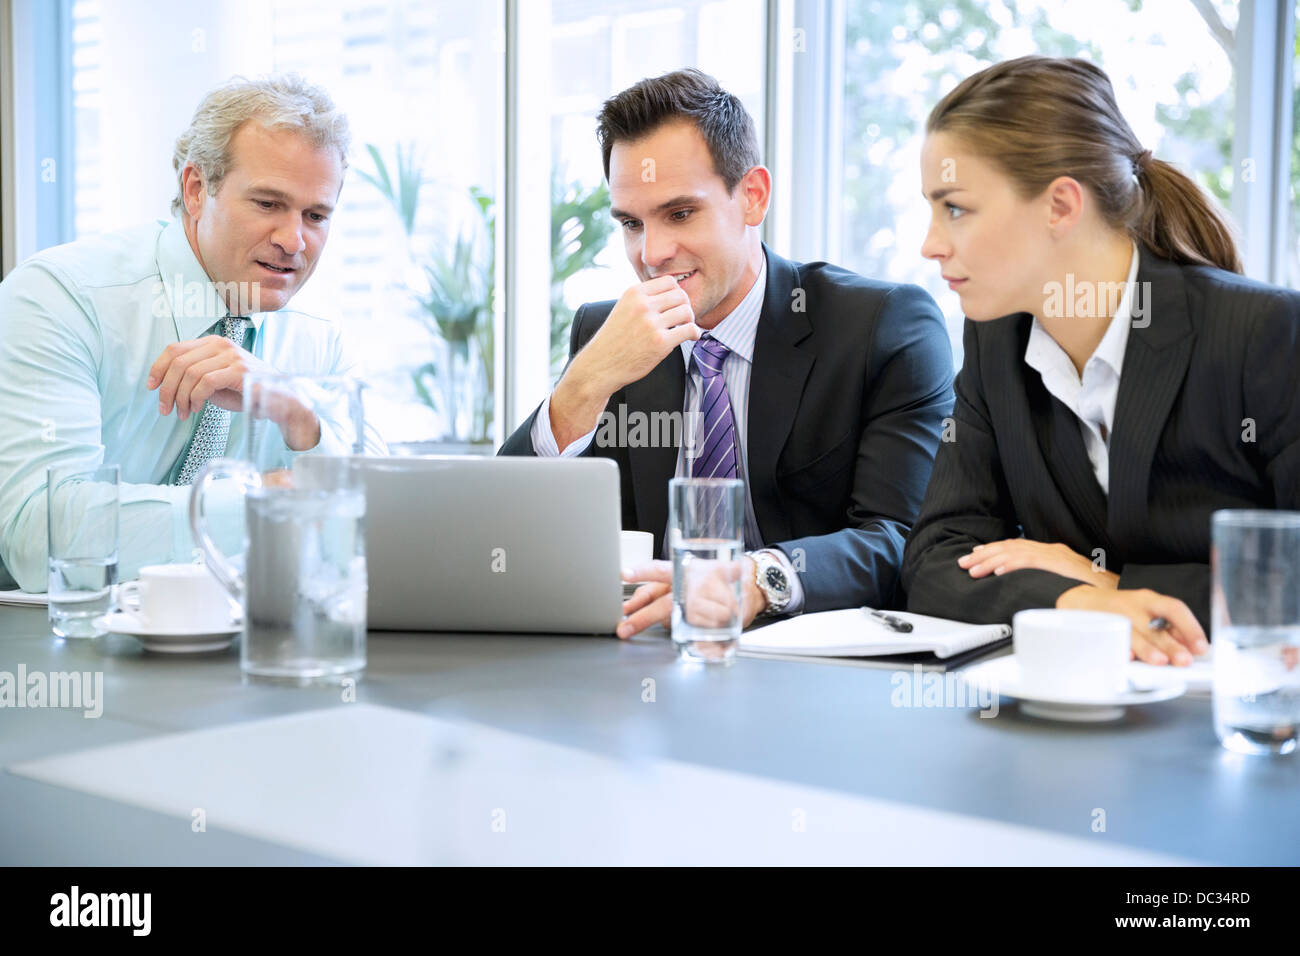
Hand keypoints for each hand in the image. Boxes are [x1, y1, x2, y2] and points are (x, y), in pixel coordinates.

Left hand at [147, 337, 320, 450]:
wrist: (278, 401)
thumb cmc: (246, 391)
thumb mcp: (214, 380)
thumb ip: (194, 376)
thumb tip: (165, 384)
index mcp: (212, 342)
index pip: (174, 349)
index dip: (158, 368)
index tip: (151, 386)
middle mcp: (221, 344)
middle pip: (178, 362)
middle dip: (167, 388)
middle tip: (166, 409)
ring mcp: (231, 355)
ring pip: (190, 373)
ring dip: (181, 397)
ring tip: (183, 413)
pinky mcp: (238, 370)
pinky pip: (206, 382)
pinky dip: (196, 398)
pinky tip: (197, 409)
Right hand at [549, 277, 698, 448]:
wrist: (600, 366)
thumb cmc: (613, 340)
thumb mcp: (623, 308)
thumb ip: (643, 299)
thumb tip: (671, 292)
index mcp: (633, 293)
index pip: (669, 281)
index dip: (676, 292)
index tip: (675, 304)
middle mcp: (642, 305)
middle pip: (681, 295)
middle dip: (685, 306)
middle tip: (682, 318)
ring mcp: (651, 324)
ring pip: (687, 311)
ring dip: (690, 320)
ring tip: (684, 328)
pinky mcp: (660, 342)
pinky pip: (690, 330)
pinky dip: (694, 333)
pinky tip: (691, 337)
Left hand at [616, 557, 765, 638]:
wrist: (749, 585)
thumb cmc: (710, 579)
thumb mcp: (683, 577)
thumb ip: (659, 588)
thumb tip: (632, 603)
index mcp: (683, 570)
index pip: (659, 570)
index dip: (641, 572)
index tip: (623, 575)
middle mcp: (694, 583)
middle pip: (663, 603)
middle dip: (641, 619)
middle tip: (624, 629)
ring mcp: (708, 601)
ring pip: (679, 621)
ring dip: (675, 625)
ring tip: (686, 619)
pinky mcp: (721, 616)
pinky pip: (698, 631)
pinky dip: (693, 633)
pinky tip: (699, 628)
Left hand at [958, 539, 1117, 587]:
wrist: (1118, 593)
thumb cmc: (1094, 593)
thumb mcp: (1065, 583)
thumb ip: (1045, 581)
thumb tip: (1024, 589)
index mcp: (1052, 554)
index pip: (1017, 547)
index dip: (994, 550)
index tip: (976, 555)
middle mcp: (1051, 550)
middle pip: (1011, 547)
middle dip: (984, 555)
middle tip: (965, 562)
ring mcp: (1055, 556)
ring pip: (1015, 553)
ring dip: (990, 561)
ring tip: (973, 569)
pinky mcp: (1059, 564)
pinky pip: (1030, 562)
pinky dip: (1011, 565)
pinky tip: (996, 571)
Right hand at [1056, 585, 1208, 665]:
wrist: (1080, 602)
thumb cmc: (1120, 611)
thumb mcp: (1145, 611)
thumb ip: (1166, 629)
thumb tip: (1190, 649)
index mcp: (1148, 600)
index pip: (1174, 609)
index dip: (1190, 628)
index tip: (1201, 647)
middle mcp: (1131, 606)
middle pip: (1154, 625)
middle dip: (1170, 645)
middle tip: (1184, 661)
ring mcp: (1113, 616)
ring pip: (1132, 632)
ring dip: (1147, 649)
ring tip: (1159, 662)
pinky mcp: (1097, 626)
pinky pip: (1109, 639)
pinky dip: (1119, 649)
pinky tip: (1126, 658)